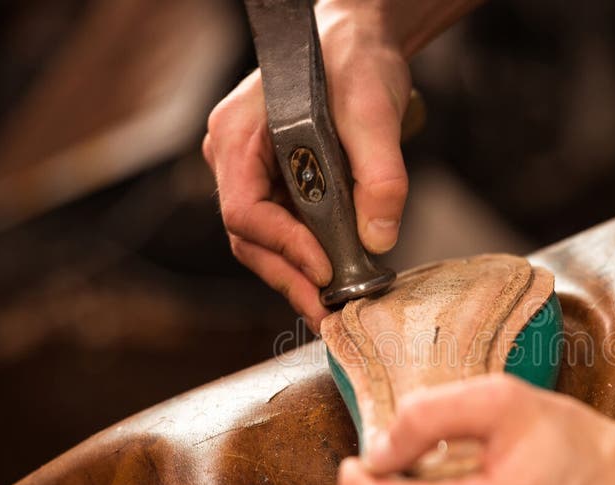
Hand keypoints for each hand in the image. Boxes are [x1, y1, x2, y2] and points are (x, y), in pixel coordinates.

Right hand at [203, 2, 411, 331]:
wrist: (358, 42)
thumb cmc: (354, 62)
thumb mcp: (373, 112)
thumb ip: (379, 176)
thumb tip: (379, 239)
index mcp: (238, 136)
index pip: (245, 211)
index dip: (284, 248)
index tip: (326, 272)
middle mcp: (235, 159)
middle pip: (250, 238)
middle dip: (291, 277)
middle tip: (329, 312)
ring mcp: (253, 174)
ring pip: (265, 242)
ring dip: (299, 275)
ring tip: (335, 305)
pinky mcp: (278, 185)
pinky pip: (286, 230)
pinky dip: (309, 257)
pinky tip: (336, 277)